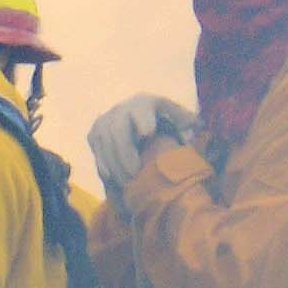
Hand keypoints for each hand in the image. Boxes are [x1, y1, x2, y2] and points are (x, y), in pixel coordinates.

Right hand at [82, 93, 197, 189]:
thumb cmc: (160, 120)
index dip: (143, 120)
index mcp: (143, 103)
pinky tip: (115, 182)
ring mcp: (103, 123)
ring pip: (104, 145)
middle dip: (125, 153)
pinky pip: (97, 154)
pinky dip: (106, 169)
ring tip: (126, 184)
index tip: (148, 132)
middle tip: (134, 173)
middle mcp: (120, 110)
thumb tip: (193, 126)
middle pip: (117, 131)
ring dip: (114, 166)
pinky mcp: (93, 136)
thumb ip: (184, 121)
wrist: (132, 118)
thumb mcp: (174, 115)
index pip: (141, 111)